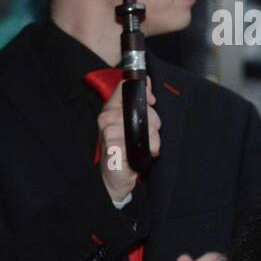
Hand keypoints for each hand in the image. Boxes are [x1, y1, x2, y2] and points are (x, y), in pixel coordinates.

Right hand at [98, 77, 159, 202]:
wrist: (115, 177)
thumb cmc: (125, 150)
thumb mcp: (134, 124)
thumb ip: (140, 104)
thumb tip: (148, 83)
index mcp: (110, 109)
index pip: (125, 87)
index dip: (143, 91)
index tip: (151, 101)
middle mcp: (106, 118)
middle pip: (141, 107)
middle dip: (154, 122)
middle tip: (150, 135)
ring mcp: (107, 131)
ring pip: (143, 125)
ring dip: (153, 138)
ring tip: (148, 147)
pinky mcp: (112, 145)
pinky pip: (141, 141)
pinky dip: (147, 149)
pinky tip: (141, 154)